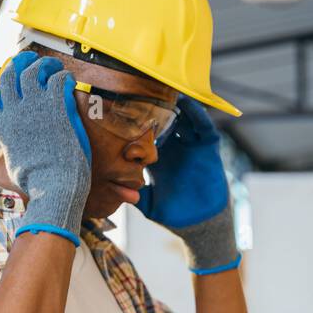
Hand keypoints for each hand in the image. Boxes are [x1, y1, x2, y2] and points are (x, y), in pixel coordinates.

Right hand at [0, 51, 90, 244]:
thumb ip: (14, 149)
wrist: (56, 186)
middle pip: (8, 76)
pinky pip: (56, 80)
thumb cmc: (39, 184)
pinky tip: (68, 79)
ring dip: (43, 64)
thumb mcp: (15, 164)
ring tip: (53, 65)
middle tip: (28, 59)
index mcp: (3, 127)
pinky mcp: (56, 107)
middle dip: (17, 63)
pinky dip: (62, 75)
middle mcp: (15, 113)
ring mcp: (34, 107)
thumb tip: (15, 150)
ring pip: (31, 71)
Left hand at [137, 97, 239, 273]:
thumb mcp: (145, 203)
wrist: (199, 224)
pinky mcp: (207, 149)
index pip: (145, 133)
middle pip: (163, 120)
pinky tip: (186, 103)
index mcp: (158, 157)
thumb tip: (104, 185)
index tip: (121, 107)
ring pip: (183, 118)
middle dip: (153, 105)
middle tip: (139, 87)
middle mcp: (174, 148)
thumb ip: (129, 192)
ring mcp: (191, 146)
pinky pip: (203, 127)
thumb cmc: (173, 215)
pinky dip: (197, 114)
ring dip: (174, 104)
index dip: (136, 121)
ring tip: (162, 88)